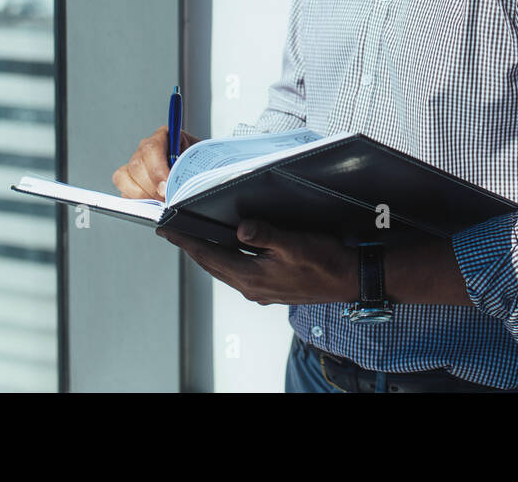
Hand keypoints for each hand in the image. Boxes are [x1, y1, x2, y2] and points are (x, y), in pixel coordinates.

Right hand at [112, 126, 200, 200]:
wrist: (199, 168)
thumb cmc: (199, 162)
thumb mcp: (201, 160)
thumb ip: (192, 166)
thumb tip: (184, 182)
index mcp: (164, 136)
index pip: (152, 148)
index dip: (157, 170)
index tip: (166, 187)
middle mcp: (146, 148)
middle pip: (137, 166)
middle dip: (151, 188)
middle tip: (166, 199)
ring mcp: (135, 163)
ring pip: (125, 178)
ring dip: (143, 195)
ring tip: (161, 203)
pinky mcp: (129, 179)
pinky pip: (124, 189)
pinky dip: (137, 200)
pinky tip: (152, 203)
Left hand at [158, 219, 358, 304]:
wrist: (350, 279)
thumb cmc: (326, 261)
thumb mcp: (295, 243)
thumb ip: (265, 234)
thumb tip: (240, 228)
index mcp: (252, 276)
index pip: (209, 256)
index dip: (187, 242)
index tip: (167, 231)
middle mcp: (252, 287)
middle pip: (212, 265)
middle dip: (192, 248)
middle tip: (173, 233)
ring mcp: (261, 290)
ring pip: (225, 269)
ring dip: (209, 254)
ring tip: (196, 239)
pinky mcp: (271, 288)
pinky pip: (240, 272)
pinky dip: (227, 259)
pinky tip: (230, 249)